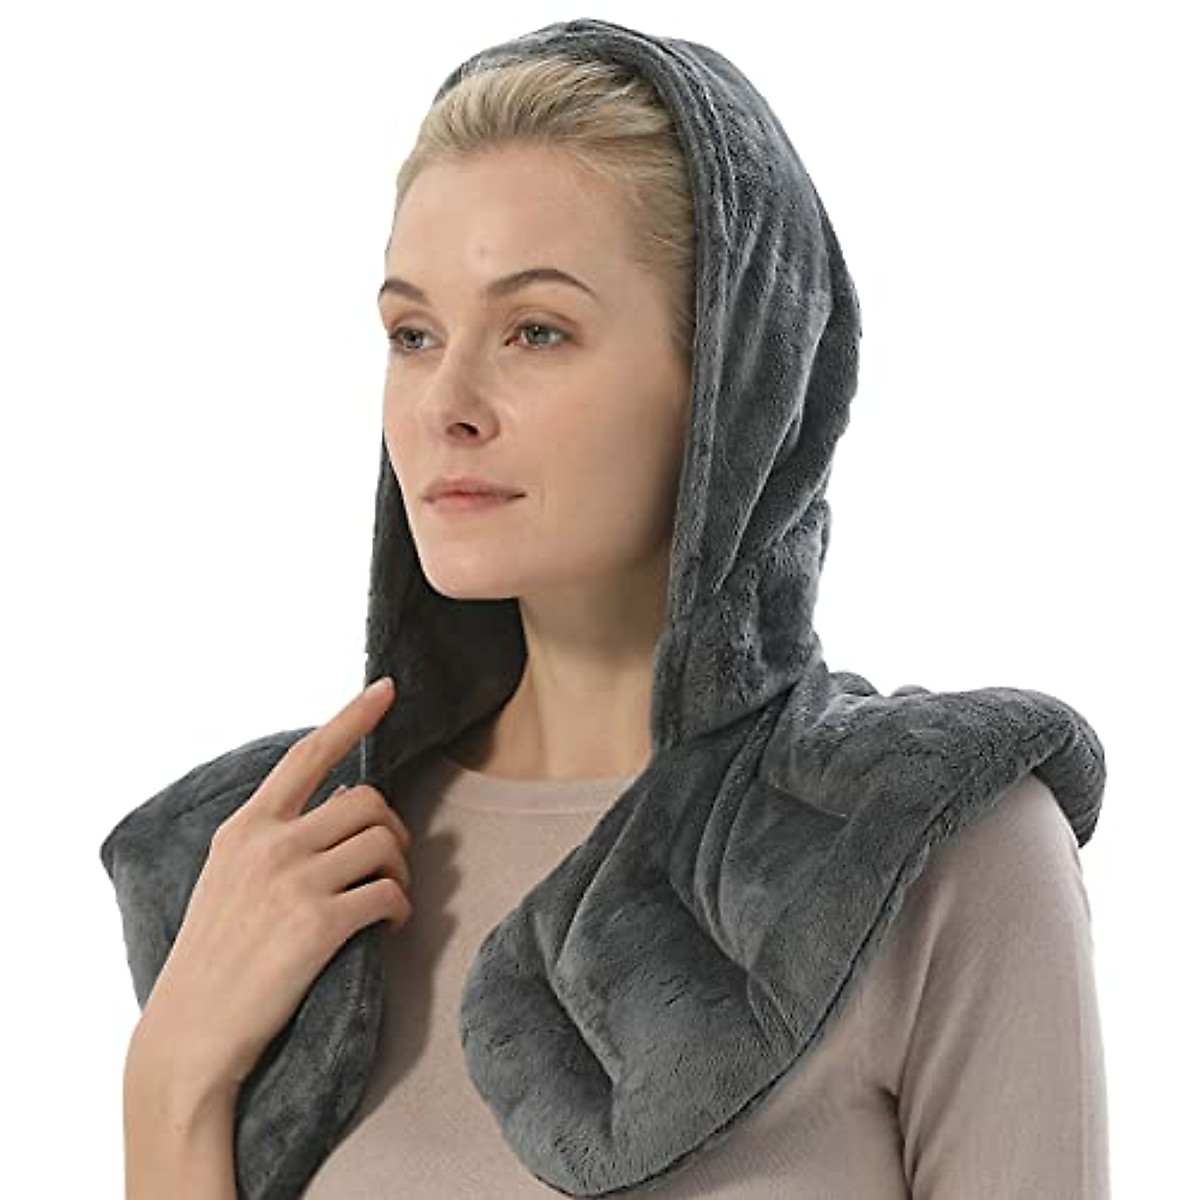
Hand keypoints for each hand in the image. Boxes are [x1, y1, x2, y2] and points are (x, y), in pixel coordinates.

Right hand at [133, 677, 411, 1095]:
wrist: (189, 1038)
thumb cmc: (216, 960)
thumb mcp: (230, 880)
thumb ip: (279, 837)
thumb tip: (347, 798)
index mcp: (245, 828)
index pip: (307, 754)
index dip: (352, 716)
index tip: (387, 688)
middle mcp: (268, 844)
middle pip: (367, 802)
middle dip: (394, 830)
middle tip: (390, 863)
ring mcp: (291, 882)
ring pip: (385, 843)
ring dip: (401, 870)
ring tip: (386, 897)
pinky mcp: (316, 925)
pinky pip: (389, 894)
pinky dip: (401, 909)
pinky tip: (388, 926)